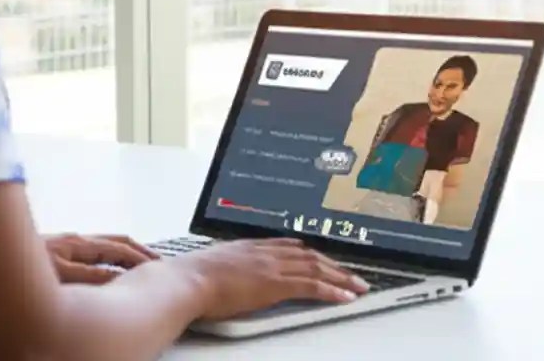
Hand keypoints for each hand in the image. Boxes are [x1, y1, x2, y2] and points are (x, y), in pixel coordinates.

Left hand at [44, 233, 159, 283]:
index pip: (120, 248)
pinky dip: (111, 259)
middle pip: (118, 242)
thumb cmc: (28, 272)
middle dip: (139, 251)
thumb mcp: (62, 274)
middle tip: (158, 264)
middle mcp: (78, 241)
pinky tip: (110, 269)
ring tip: (141, 267)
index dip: (140, 258)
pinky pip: (96, 253)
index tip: (158, 269)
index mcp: (80, 244)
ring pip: (107, 246)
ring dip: (126, 254)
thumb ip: (91, 274)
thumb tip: (119, 275)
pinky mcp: (61, 252)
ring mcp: (69, 245)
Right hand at [169, 238, 369, 319]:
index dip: (309, 253)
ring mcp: (271, 266)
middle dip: (333, 265)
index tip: (323, 259)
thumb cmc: (189, 278)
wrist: (186, 280)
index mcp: (249, 246)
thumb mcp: (210, 266)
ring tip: (357, 287)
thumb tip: (221, 275)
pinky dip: (332, 291)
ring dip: (340, 277)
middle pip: (308, 255)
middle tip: (351, 275)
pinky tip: (345, 297)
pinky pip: (312, 286)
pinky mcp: (275, 284)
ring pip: (316, 268)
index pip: (288, 246)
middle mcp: (264, 252)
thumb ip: (224, 268)